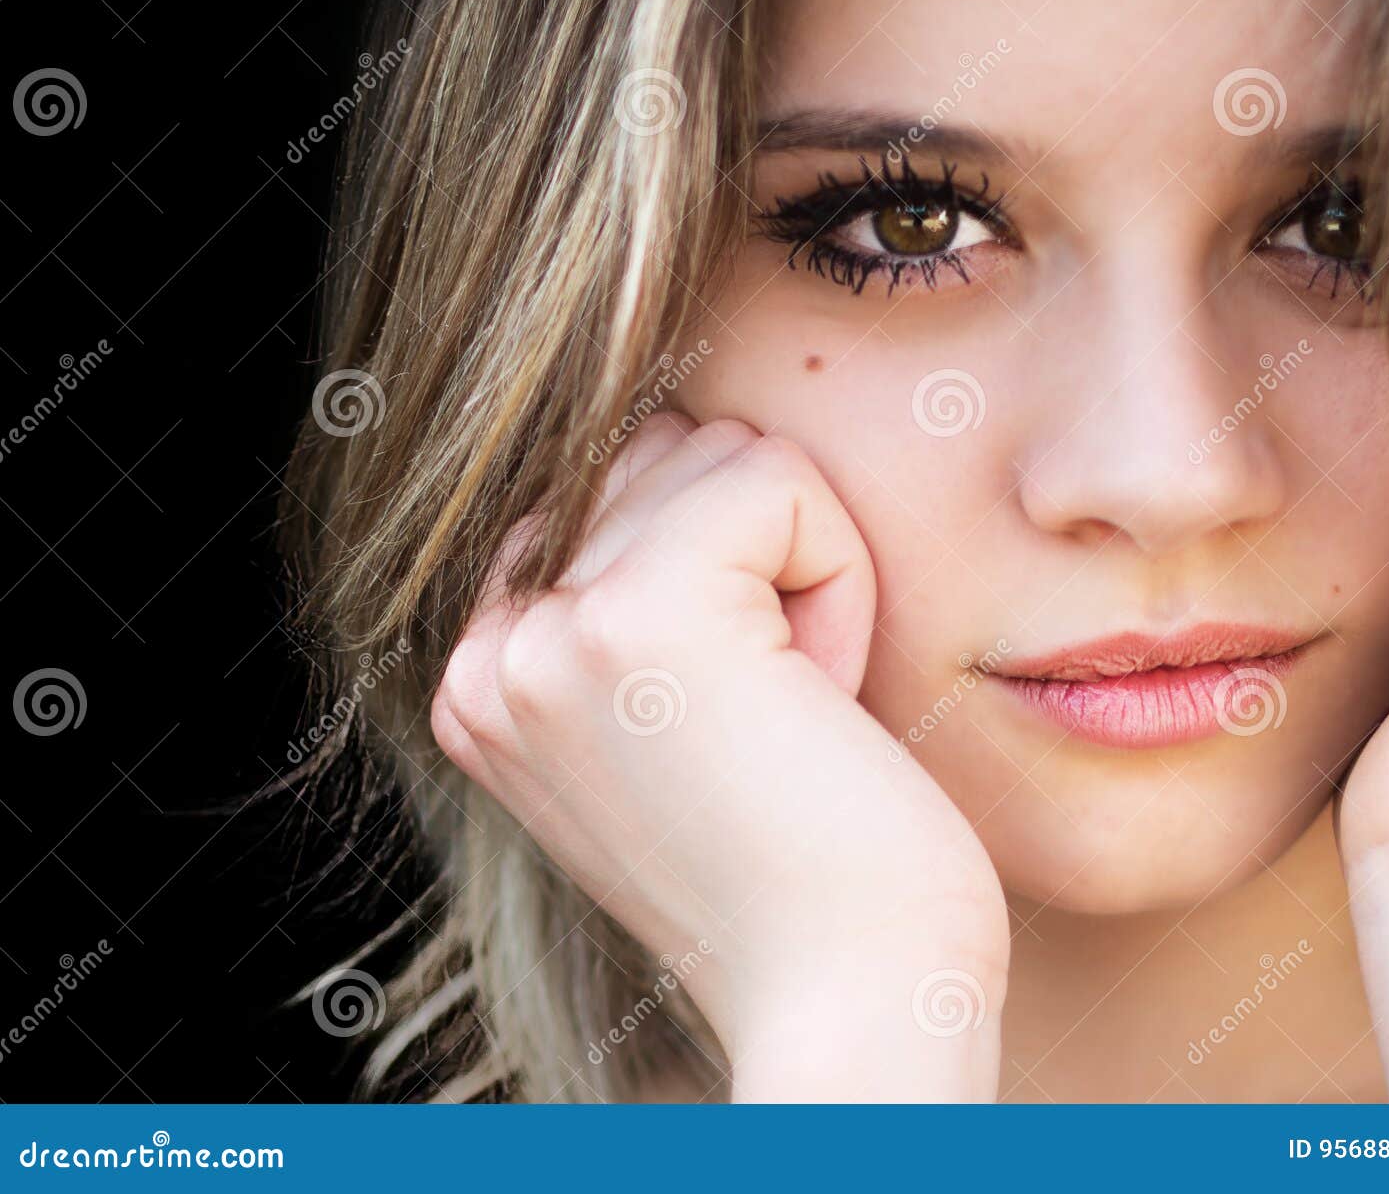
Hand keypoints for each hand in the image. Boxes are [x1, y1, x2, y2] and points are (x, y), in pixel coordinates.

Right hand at [431, 413, 1008, 1099]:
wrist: (851, 998)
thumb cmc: (803, 864)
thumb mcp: (670, 724)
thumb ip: (628, 597)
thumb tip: (669, 440)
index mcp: (487, 679)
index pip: (610, 490)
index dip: (725, 573)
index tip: (742, 719)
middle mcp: (490, 653)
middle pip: (663, 452)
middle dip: (759, 556)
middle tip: (777, 712)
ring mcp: (550, 632)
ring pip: (725, 456)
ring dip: (801, 564)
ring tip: (793, 707)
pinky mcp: (642, 614)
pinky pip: (782, 483)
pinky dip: (840, 577)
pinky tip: (821, 698)